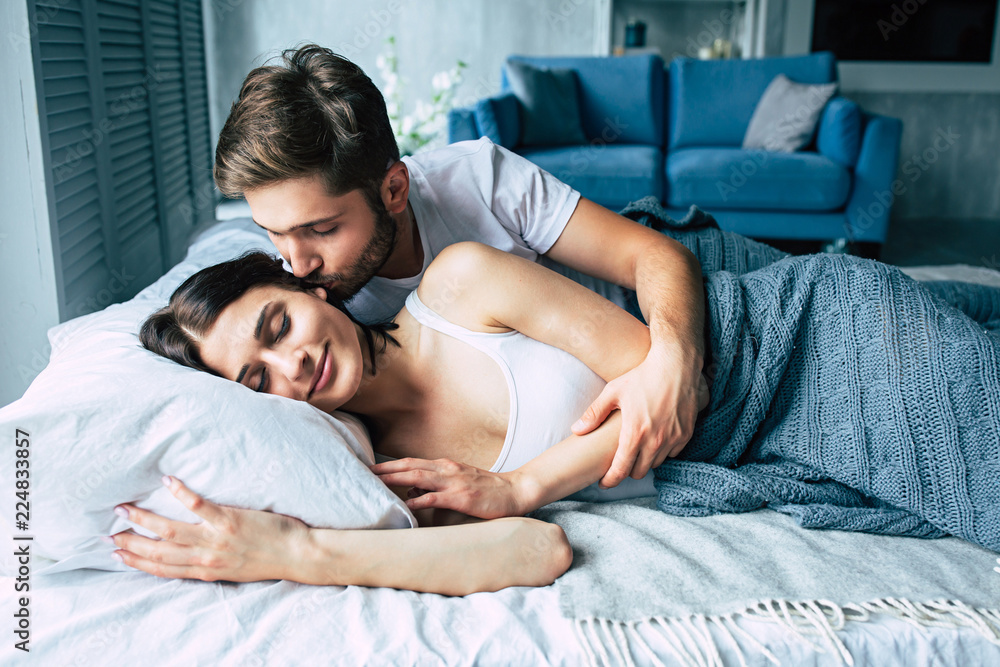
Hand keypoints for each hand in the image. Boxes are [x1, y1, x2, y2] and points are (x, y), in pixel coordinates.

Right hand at [109, 476, 309, 582]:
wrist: (299, 556)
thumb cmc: (270, 560)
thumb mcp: (234, 571)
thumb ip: (212, 563)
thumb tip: (193, 554)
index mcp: (206, 571)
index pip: (163, 568)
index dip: (138, 562)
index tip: (117, 554)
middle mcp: (206, 558)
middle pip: (159, 551)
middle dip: (132, 542)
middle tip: (109, 531)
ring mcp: (216, 539)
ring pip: (171, 530)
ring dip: (144, 519)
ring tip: (124, 508)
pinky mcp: (230, 520)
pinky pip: (199, 505)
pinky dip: (181, 493)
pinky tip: (167, 481)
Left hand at [371, 458, 523, 518]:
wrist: (514, 491)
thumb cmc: (485, 489)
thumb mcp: (457, 483)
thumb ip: (433, 485)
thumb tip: (409, 491)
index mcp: (444, 466)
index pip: (410, 463)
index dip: (388, 465)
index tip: (368, 468)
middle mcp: (447, 470)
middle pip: (410, 467)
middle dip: (385, 470)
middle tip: (363, 472)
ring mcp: (454, 483)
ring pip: (419, 478)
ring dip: (396, 479)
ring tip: (376, 483)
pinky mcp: (462, 497)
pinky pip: (437, 497)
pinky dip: (420, 499)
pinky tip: (407, 504)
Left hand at [572, 343, 708, 488]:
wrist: (676, 364)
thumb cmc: (642, 376)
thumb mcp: (613, 392)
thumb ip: (594, 414)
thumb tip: (576, 430)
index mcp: (635, 434)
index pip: (621, 470)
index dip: (610, 480)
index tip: (603, 483)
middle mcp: (656, 441)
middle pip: (639, 471)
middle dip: (627, 471)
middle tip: (619, 464)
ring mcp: (673, 438)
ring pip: (656, 463)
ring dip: (646, 461)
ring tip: (636, 451)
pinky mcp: (686, 433)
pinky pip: (673, 453)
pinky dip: (663, 451)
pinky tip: (655, 441)